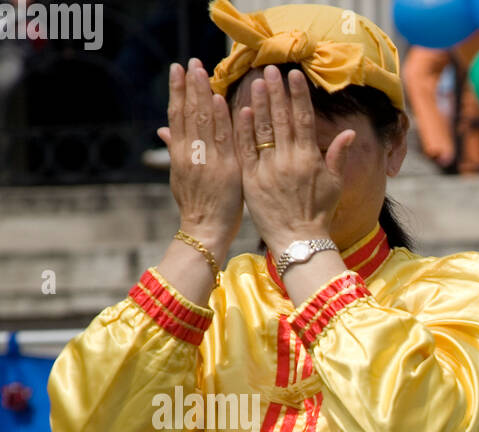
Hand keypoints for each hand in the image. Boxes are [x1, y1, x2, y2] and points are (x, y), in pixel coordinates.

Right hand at [159, 59, 241, 253]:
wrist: (205, 231)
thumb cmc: (197, 206)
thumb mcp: (180, 177)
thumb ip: (175, 151)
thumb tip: (161, 130)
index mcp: (179, 153)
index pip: (177, 114)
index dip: (177, 90)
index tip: (178, 69)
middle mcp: (190, 153)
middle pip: (188, 112)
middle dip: (190, 85)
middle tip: (192, 61)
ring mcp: (207, 160)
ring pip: (203, 121)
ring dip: (203, 94)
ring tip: (203, 71)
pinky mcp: (225, 169)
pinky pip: (223, 140)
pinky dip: (221, 118)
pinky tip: (220, 99)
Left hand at [234, 65, 352, 254]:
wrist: (299, 241)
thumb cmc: (319, 214)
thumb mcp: (334, 185)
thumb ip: (337, 156)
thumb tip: (349, 133)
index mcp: (309, 159)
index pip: (304, 119)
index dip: (299, 95)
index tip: (294, 76)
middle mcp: (289, 160)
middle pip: (281, 119)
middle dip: (276, 92)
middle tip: (270, 69)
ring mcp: (268, 169)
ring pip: (262, 129)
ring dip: (259, 104)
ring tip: (256, 82)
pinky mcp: (251, 179)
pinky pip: (246, 149)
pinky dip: (243, 129)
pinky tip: (240, 110)